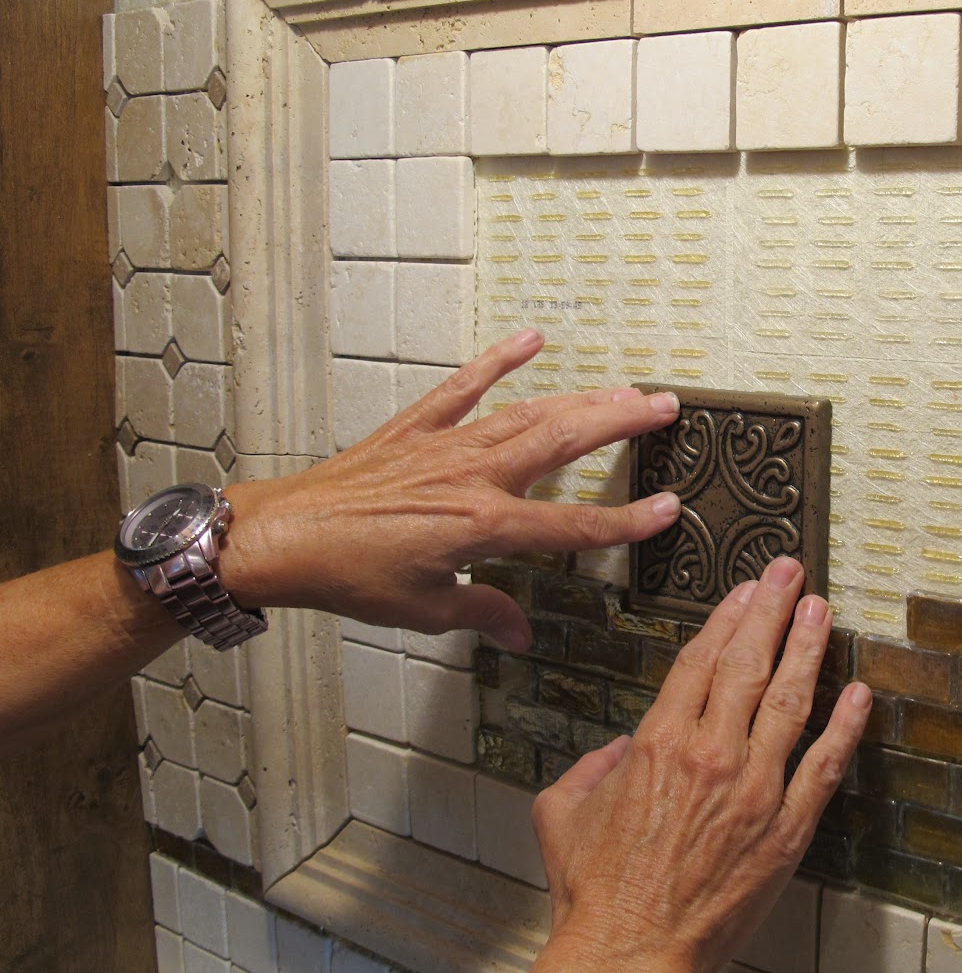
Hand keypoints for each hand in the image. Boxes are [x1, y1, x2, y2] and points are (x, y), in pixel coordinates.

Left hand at [216, 330, 682, 649]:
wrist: (281, 539)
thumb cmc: (349, 577)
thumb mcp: (425, 610)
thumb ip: (484, 613)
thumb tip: (523, 633)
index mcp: (482, 527)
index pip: (573, 526)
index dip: (626, 522)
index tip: (669, 509)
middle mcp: (474, 477)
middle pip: (563, 442)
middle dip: (619, 423)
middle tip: (664, 406)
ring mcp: (447, 446)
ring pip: (529, 412)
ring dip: (582, 397)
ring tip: (626, 387)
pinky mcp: (416, 428)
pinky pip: (464, 387)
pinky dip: (497, 360)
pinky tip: (530, 339)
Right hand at [486, 558, 871, 972]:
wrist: (628, 952)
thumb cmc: (594, 891)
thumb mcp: (562, 811)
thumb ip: (591, 767)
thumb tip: (617, 753)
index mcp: (658, 743)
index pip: (701, 660)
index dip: (728, 618)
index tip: (746, 591)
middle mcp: (711, 755)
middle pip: (749, 663)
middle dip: (773, 610)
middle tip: (792, 573)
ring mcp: (755, 791)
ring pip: (790, 701)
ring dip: (809, 650)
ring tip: (823, 612)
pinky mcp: (786, 830)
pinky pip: (824, 766)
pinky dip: (844, 727)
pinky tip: (858, 695)